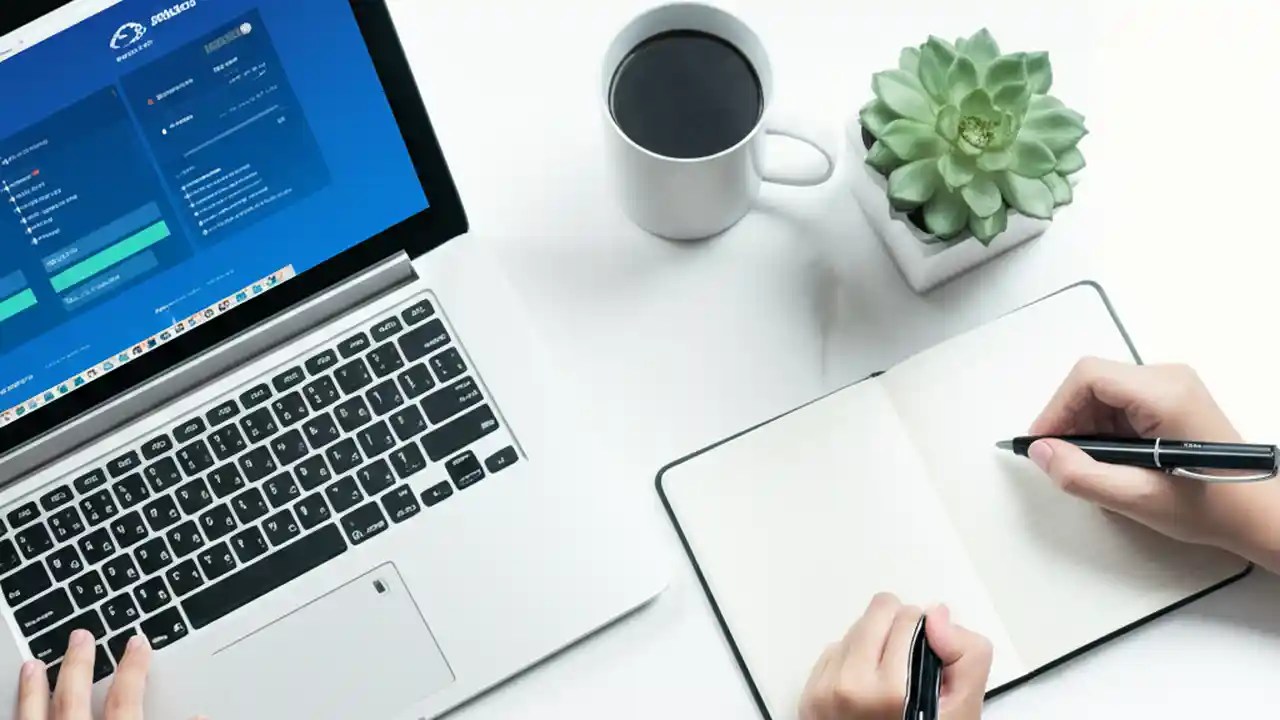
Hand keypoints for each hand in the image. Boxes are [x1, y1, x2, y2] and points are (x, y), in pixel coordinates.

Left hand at [15, 630, 205, 719]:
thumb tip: (202, 714)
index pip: (125, 699)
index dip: (133, 669)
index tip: (137, 644)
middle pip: (72, 699)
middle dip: (77, 665)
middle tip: (80, 637)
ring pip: (34, 715)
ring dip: (32, 690)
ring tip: (32, 665)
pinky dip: (17, 714)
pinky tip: (15, 707)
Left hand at [799, 594, 990, 719]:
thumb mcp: (963, 707)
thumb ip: (966, 655)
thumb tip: (936, 615)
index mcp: (892, 691)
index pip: (909, 617)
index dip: (926, 633)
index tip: (929, 656)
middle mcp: (851, 688)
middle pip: (877, 612)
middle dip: (898, 630)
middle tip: (908, 663)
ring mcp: (825, 691)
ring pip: (855, 628)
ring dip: (874, 644)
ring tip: (888, 679)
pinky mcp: (809, 695)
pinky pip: (834, 651)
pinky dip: (852, 660)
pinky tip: (867, 687)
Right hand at [1028, 358, 1279, 570]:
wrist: (1258, 513)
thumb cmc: (1211, 507)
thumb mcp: (1137, 498)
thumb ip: (1081, 475)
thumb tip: (1041, 452)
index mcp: (1165, 395)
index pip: (1089, 377)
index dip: (1056, 408)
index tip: (1042, 442)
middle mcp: (1169, 379)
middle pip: (1094, 381)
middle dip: (1070, 419)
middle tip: (1063, 458)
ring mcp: (1172, 386)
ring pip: (1104, 391)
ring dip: (1087, 426)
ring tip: (1093, 464)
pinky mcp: (1172, 397)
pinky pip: (1120, 400)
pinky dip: (1105, 427)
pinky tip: (1114, 458)